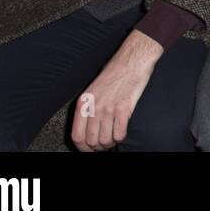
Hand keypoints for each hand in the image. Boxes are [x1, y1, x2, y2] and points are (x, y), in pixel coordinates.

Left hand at [71, 30, 161, 150]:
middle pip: (91, 141)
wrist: (132, 61)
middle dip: (99, 147)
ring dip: (110, 143)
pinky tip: (122, 132)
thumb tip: (89, 128)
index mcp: (83, 103)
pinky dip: (121, 137)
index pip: (77, 136)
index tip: (90, 150)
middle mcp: (93, 107)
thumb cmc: (115, 72)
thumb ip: (90, 107)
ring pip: (105, 140)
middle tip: (105, 145)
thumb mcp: (94, 88)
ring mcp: (108, 108)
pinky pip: (119, 134)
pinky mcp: (124, 109)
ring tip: (114, 139)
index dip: (84, 148)